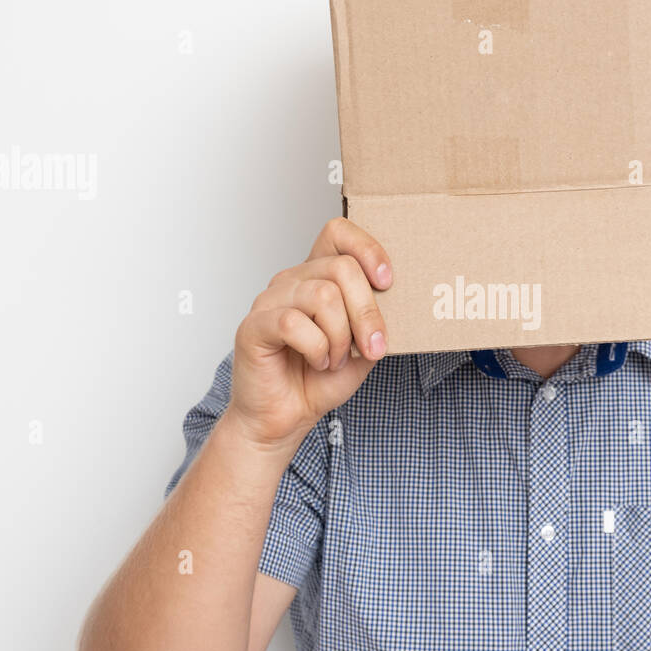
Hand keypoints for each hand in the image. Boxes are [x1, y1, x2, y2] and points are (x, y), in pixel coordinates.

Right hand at [222, 218, 391, 449]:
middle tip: (371, 347)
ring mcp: (269, 300)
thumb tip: (397, 300)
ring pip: (322, 296)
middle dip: (367, 312)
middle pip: (341, 269)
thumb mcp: (364, 348)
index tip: (387, 282)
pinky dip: (316, 348)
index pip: (338, 232)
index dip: (367, 248)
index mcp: (317, 277)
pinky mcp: (253, 326)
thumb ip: (376, 320)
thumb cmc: (319, 380)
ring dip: (340, 337)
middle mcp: (291, 281)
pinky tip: (316, 362)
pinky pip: (294, 323)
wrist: (286, 418)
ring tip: (334, 359)